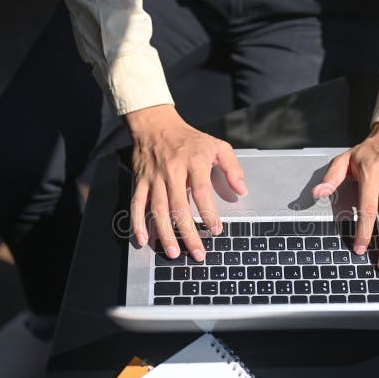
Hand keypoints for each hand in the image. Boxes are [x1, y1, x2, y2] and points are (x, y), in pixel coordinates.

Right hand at [127, 104, 246, 260]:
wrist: (156, 124)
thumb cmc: (189, 139)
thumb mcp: (217, 145)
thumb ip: (232, 167)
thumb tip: (241, 190)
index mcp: (193, 162)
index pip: (202, 191)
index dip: (209, 212)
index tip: (216, 230)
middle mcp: (172, 171)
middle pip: (179, 206)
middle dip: (188, 233)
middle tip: (197, 253)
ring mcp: (154, 177)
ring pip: (158, 209)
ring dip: (165, 233)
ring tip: (173, 253)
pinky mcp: (140, 181)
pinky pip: (137, 204)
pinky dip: (137, 222)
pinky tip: (143, 239)